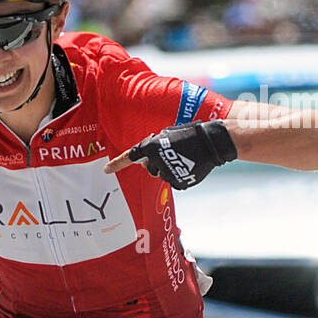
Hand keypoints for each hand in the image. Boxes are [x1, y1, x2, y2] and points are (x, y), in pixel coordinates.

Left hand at [104, 120, 235, 189]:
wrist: (211, 143)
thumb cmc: (190, 135)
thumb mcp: (168, 135)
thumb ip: (153, 147)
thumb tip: (144, 160)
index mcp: (151, 147)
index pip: (130, 156)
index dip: (117, 164)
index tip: (106, 170)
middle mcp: (156, 161)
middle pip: (149, 168)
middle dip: (156, 162)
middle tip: (172, 154)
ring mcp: (167, 173)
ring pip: (162, 175)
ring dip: (169, 168)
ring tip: (184, 158)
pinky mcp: (178, 182)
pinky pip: (174, 181)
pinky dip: (179, 175)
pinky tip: (189, 166)